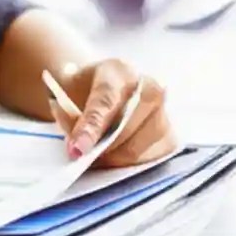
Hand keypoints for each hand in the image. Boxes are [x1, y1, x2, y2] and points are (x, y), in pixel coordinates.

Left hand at [49, 59, 177, 167]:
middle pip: (122, 132)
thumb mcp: (66, 93)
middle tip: (78, 153)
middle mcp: (149, 87)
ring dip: (109, 158)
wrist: (105, 86)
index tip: (77, 151)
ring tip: (96, 149)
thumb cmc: (83, 90)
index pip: (105, 102)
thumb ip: (68, 117)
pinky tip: (114, 155)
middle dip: (98, 149)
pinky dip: (125, 164)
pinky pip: (145, 162)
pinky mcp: (170, 136)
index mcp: (120, 71)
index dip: (91, 128)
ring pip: (133, 151)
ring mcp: (164, 112)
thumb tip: (77, 150)